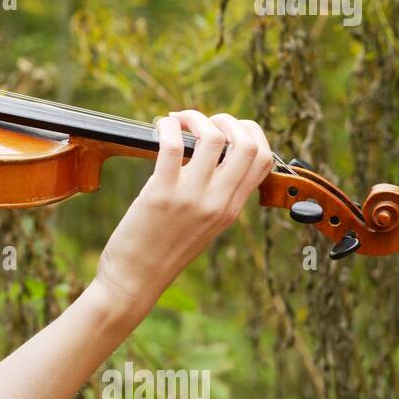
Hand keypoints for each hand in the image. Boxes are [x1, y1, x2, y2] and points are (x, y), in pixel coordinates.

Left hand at [94, 109, 272, 316]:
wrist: (135, 280)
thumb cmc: (161, 252)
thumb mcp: (202, 227)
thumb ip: (213, 198)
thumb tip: (209, 160)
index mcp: (231, 209)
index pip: (264, 160)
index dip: (252, 133)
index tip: (229, 127)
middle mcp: (218, 202)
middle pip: (248, 145)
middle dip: (229, 120)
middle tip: (203, 120)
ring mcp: (191, 198)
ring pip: (214, 138)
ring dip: (196, 118)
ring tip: (178, 120)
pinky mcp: (161, 194)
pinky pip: (173, 146)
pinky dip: (168, 127)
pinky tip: (160, 126)